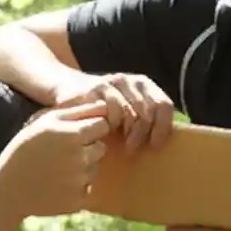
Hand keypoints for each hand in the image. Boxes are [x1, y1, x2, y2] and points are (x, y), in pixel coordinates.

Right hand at [0, 99, 110, 217]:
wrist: (8, 190)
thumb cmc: (24, 149)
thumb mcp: (42, 122)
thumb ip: (74, 110)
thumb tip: (103, 105)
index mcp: (73, 135)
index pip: (102, 125)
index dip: (90, 127)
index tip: (73, 132)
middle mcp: (81, 158)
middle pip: (101, 147)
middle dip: (87, 147)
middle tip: (62, 152)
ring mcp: (80, 181)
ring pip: (95, 168)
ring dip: (82, 167)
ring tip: (56, 169)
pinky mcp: (79, 200)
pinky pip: (87, 187)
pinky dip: (76, 186)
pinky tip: (56, 184)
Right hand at [52, 72, 174, 151]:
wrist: (67, 88)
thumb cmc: (100, 107)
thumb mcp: (124, 109)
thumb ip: (142, 118)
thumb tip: (163, 142)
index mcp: (143, 84)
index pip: (164, 105)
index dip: (163, 127)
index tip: (155, 146)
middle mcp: (130, 80)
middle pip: (148, 111)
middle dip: (143, 134)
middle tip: (134, 150)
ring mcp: (112, 82)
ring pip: (130, 112)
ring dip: (127, 132)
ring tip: (121, 144)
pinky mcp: (96, 88)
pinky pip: (111, 111)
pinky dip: (110, 125)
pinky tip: (105, 132)